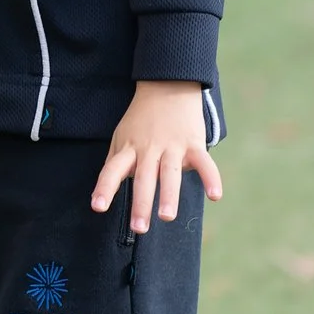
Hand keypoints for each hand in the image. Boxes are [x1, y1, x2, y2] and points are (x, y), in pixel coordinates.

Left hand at [90, 80, 223, 232]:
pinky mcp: (193, 143)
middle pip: (143, 178)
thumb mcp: (122, 136)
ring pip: (169, 173)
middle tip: (140, 228)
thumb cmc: (141, 119)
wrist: (167, 85)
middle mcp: (148, 148)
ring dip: (169, 195)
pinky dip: (210, 178)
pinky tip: (215, 196)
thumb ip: (115, 163)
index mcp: (128, 148)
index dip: (105, 188)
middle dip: (141, 203)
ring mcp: (171, 145)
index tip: (98, 207)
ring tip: (166, 217)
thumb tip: (104, 193)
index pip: (112, 170)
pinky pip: (204, 162)